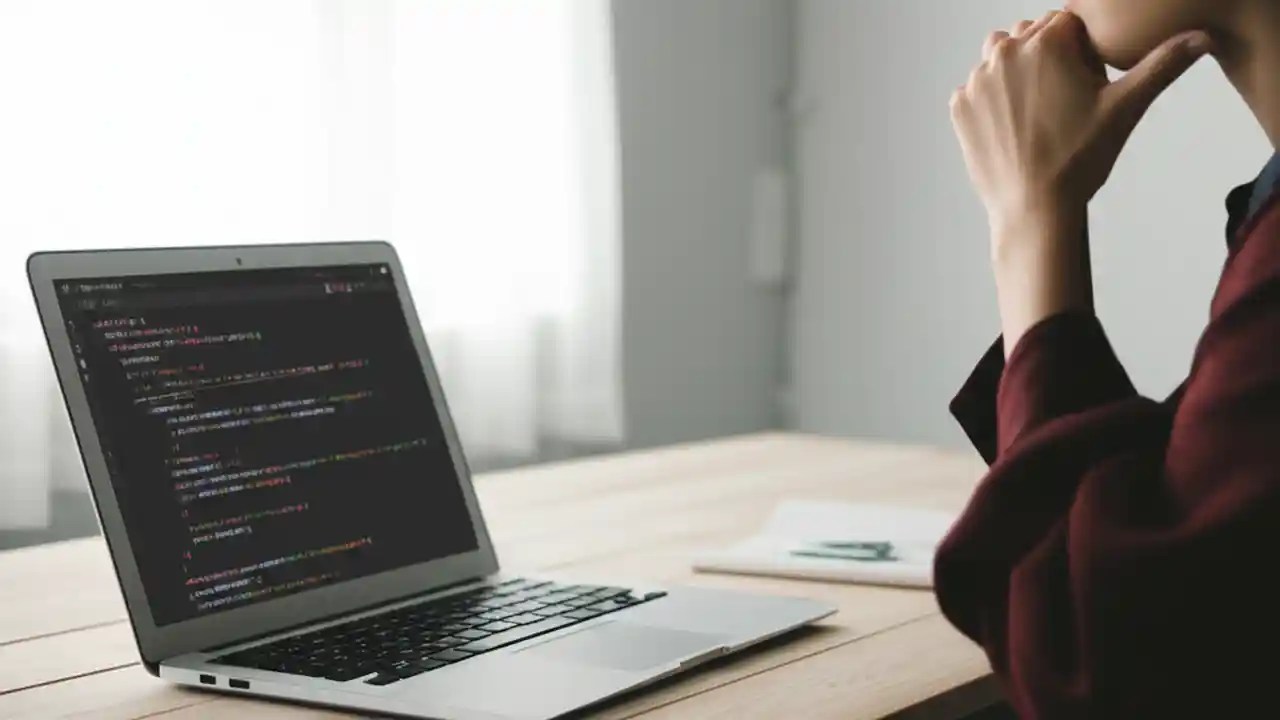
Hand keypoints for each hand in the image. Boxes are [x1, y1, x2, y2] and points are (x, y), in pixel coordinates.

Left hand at [950, 11, 1211, 353]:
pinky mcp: (960, 106)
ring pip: (999, 57)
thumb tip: (1200, 38)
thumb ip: (1161, 65)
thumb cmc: (1081, 158)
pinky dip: (993, 99)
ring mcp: (977, 80)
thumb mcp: (1126, 107)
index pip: (1067, 22)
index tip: (1085, 81)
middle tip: (1063, 100)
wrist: (1034, 208)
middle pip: (1031, 36)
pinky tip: (1014, 125)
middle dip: (1048, 56)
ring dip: (1017, 71)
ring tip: (1039, 110)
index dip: (1080, 49)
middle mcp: (1005, 52)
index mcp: (1046, 42)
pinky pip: (977, 88)